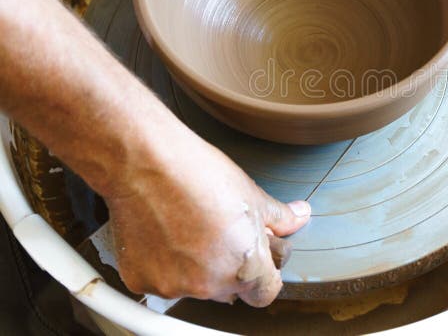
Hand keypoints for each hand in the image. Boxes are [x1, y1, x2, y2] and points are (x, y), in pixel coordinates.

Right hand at [105, 120, 310, 306]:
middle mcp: (211, 285)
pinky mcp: (142, 279)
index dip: (265, 272)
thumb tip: (298, 216)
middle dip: (232, 264)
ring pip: (195, 284)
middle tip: (223, 232)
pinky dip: (164, 262)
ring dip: (198, 265)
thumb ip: (279, 218)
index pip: (266, 291)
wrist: (148, 162)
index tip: (258, 256)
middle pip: (231, 288)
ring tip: (192, 225)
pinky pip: (161, 279)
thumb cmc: (199, 174)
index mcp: (246, 268)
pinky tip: (166, 231)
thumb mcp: (252, 195)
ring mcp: (174, 284)